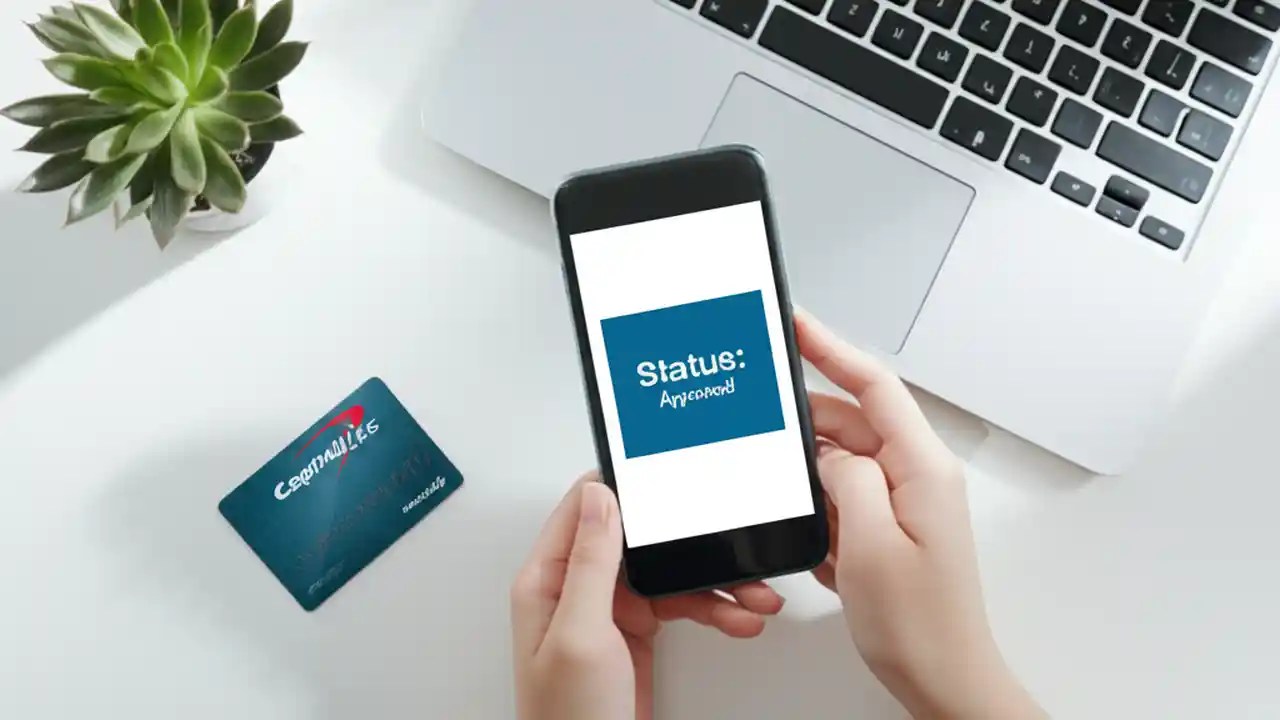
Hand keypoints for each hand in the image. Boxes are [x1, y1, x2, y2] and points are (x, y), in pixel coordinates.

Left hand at [511, 474, 785, 719]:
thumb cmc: (567, 719)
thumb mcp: (581, 633)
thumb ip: (591, 563)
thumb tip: (598, 497)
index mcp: (549, 579)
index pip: (584, 508)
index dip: (624, 486)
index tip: (666, 471)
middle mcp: (576, 589)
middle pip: (638, 540)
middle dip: (689, 541)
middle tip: (730, 541)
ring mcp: (607, 613)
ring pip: (668, 575)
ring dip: (714, 582)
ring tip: (754, 594)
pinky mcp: (635, 634)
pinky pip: (680, 606)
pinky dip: (713, 610)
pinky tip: (740, 617)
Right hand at [796, 311, 1044, 719]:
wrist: (943, 678)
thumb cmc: (921, 626)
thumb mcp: (869, 546)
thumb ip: (847, 480)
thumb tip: (827, 453)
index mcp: (922, 469)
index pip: (874, 385)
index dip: (832, 348)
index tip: (797, 324)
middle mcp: (917, 477)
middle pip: (851, 421)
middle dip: (804, 424)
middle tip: (762, 423)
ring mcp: (904, 502)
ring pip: (843, 461)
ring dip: (811, 476)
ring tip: (784, 491)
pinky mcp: (889, 527)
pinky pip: (845, 498)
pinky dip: (821, 510)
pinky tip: (813, 538)